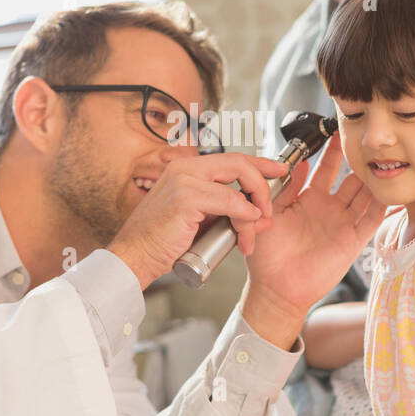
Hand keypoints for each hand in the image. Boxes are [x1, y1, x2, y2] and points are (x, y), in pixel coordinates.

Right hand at [107, 152, 289, 288]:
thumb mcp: (198, 218)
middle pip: (239, 163)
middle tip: (269, 211)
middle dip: (262, 187)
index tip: (280, 171)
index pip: (232, 159)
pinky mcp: (185, 197)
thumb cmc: (162, 241)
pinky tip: (245, 230)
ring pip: (237, 186)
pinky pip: (229, 202)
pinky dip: (243, 216)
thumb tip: (258, 213)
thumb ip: (225, 210)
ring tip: (251, 234)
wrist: (135, 256)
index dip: (260, 163)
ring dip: (253, 212)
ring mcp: (184, 180)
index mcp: (187, 170)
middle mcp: (185, 168)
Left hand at [241, 132, 387, 328]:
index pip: (324, 167)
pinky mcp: (353, 240)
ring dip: (374, 177)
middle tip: (368, 137)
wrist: (275, 288)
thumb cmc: (267, 254)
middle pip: (350, 177)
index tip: (338, 130)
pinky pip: (372, 218)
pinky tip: (390, 187)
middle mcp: (329, 208)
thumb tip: (296, 161)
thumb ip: (285, 187)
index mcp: (307, 199)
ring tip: (384, 156)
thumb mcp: (270, 212)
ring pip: (365, 194)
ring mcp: (343, 223)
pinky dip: (382, 204)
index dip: (331, 150)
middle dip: (359, 158)